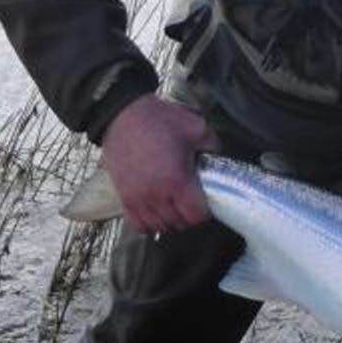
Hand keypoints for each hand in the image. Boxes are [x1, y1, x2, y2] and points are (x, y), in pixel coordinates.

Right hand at [100, 95, 219, 234]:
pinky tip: (156, 212)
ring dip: (169, 220)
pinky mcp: (123, 197)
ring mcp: (137, 199)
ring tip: (174, 206)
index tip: (205, 202)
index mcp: (177, 181)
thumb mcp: (196, 127)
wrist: (123, 115)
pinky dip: (148, 224)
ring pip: (158, 227)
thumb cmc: (159, 120)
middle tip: (191, 202)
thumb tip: (218, 158)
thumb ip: (213, 145)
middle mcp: (156, 195)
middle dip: (188, 216)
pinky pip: (137, 225)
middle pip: (178, 224)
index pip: (196, 216)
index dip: (204, 212)